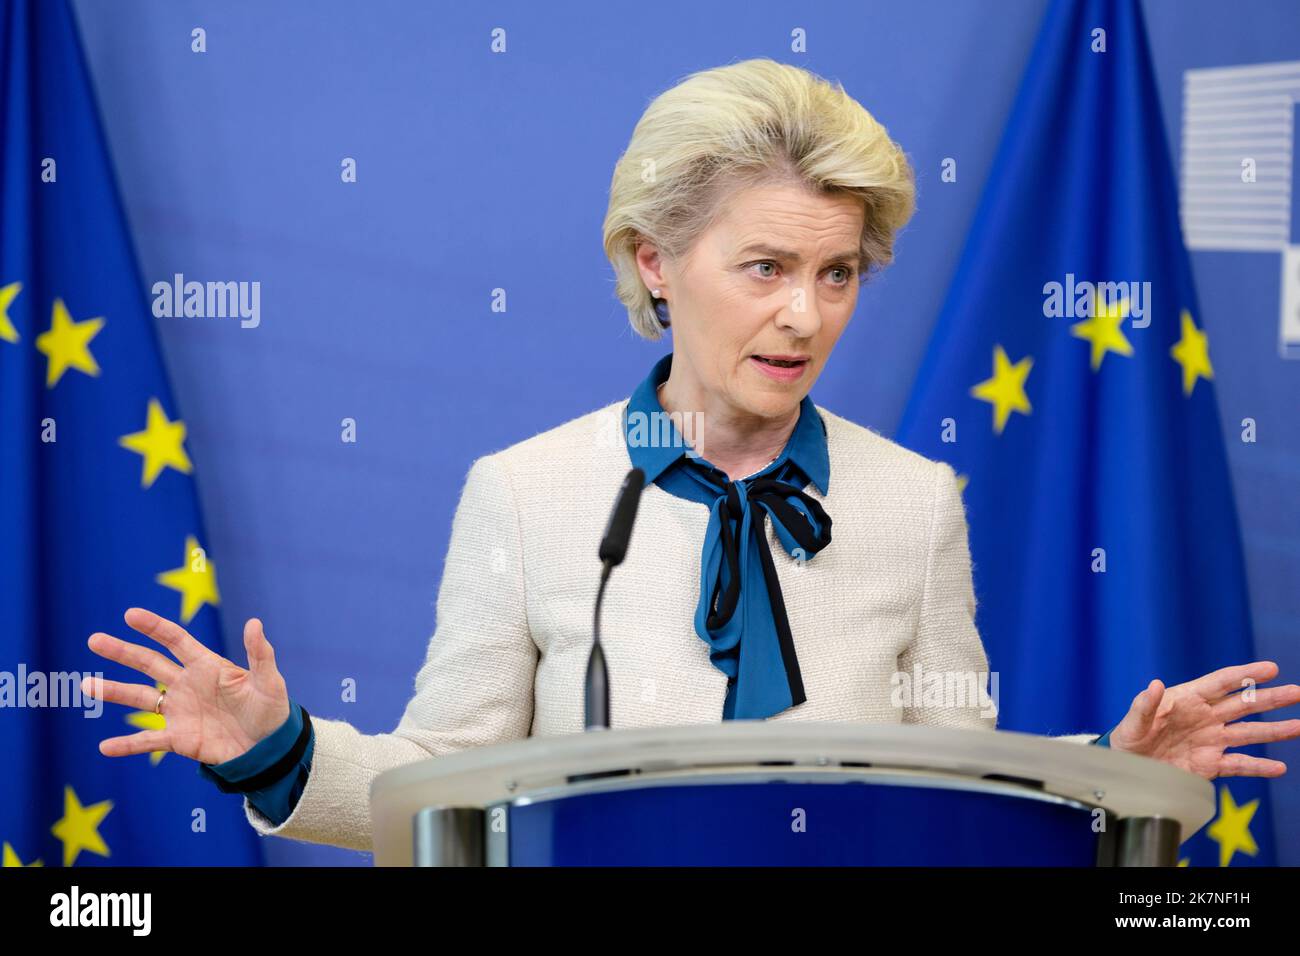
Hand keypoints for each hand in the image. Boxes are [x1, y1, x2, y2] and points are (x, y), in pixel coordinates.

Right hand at [83, 607, 291, 765]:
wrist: (270, 748)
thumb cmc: (272, 710)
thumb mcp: (269, 681)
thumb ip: (260, 653)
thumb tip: (254, 622)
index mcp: (207, 666)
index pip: (175, 641)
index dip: (154, 627)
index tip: (130, 615)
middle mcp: (188, 685)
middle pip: (149, 664)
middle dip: (123, 652)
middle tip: (94, 641)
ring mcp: (180, 711)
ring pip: (140, 698)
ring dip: (114, 692)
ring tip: (86, 686)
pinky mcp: (179, 739)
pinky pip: (147, 741)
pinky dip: (127, 745)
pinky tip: (104, 747)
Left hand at [1109, 661, 1299, 778]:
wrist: (1126, 767)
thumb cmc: (1129, 737)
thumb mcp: (1133, 721)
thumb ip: (1144, 704)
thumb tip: (1155, 684)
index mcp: (1187, 699)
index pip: (1221, 683)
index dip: (1245, 675)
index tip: (1271, 668)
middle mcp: (1205, 717)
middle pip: (1243, 704)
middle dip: (1270, 698)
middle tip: (1297, 692)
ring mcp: (1211, 740)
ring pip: (1248, 732)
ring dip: (1274, 730)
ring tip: (1299, 726)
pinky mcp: (1210, 764)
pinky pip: (1239, 764)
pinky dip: (1258, 767)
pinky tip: (1279, 768)